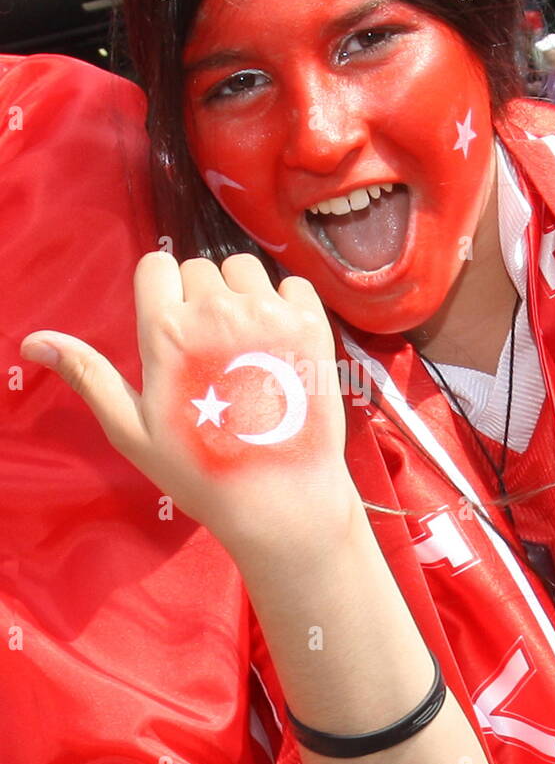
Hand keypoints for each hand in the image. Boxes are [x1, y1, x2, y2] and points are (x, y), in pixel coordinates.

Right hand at [20, 252, 351, 557]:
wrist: (279, 497)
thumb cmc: (198, 470)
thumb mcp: (130, 428)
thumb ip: (87, 374)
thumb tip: (33, 341)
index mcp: (166, 331)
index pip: (156, 266)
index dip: (161, 293)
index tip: (170, 327)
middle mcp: (216, 310)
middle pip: (200, 270)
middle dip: (199, 299)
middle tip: (208, 353)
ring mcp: (268, 314)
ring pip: (244, 270)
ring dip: (240, 295)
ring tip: (243, 346)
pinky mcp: (311, 325)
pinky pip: (291, 285)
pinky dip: (283, 305)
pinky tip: (278, 347)